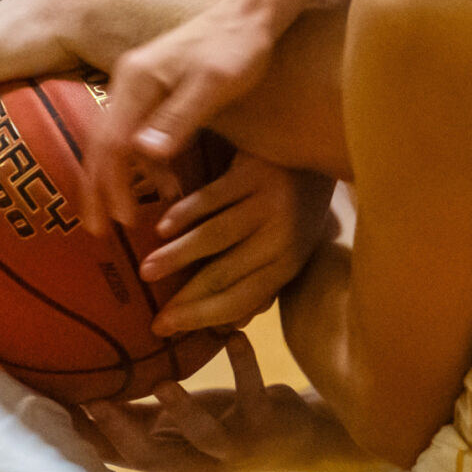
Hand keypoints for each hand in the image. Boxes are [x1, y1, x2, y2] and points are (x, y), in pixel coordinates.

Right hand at [79, 334, 322, 471]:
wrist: (293, 440)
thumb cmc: (221, 423)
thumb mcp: (175, 425)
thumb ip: (135, 415)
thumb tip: (82, 396)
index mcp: (169, 455)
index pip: (120, 453)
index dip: (90, 436)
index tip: (58, 409)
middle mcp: (196, 458)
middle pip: (153, 457)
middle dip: (123, 432)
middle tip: (97, 401)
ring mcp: (232, 444)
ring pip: (204, 435)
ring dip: (183, 409)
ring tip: (163, 383)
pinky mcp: (264, 422)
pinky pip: (253, 393)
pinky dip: (244, 365)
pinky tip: (234, 337)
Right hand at [87, 0, 281, 231]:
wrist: (253, 15)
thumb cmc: (238, 49)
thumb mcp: (214, 86)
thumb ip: (179, 119)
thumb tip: (144, 153)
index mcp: (137, 82)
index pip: (111, 144)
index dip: (111, 186)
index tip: (120, 222)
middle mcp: (129, 82)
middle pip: (102, 143)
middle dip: (99, 188)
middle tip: (99, 230)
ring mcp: (140, 84)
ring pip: (117, 140)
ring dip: (122, 179)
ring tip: (131, 216)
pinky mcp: (155, 89)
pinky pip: (137, 132)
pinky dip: (146, 163)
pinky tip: (166, 185)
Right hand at [142, 152, 335, 335]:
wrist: (325, 144)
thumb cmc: (299, 204)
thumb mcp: (290, 246)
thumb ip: (262, 280)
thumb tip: (229, 324)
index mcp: (289, 261)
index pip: (241, 298)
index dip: (201, 317)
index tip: (165, 327)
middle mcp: (281, 236)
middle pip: (225, 274)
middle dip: (186, 299)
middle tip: (154, 314)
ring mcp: (268, 202)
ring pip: (215, 237)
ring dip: (178, 257)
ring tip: (146, 271)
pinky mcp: (254, 171)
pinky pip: (212, 197)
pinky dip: (185, 214)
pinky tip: (162, 227)